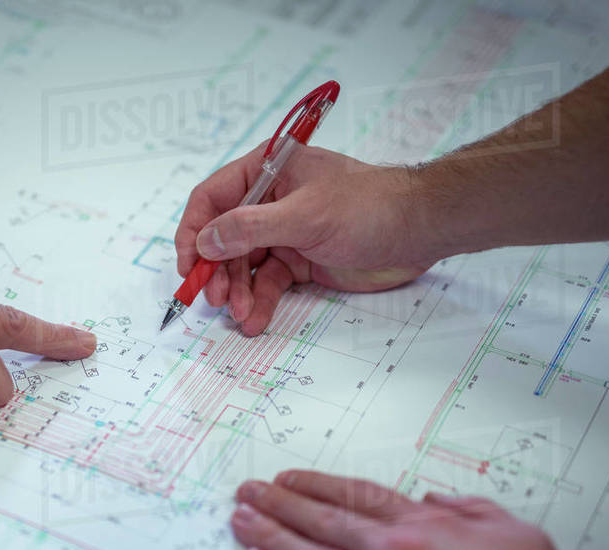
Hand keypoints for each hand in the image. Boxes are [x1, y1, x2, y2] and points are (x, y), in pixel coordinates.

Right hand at [175, 142, 439, 335]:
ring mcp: (283, 233)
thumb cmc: (369, 207)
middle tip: (215, 299)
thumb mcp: (306, 216)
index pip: (212, 198)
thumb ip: (252, 228)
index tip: (188, 266)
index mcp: (267, 171)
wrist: (419, 231)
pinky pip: (267, 284)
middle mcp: (269, 200)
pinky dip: (259, 302)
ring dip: (238, 292)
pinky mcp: (298, 261)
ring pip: (243, 266)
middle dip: (218, 271)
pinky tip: (255, 319)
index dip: (194, 232)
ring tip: (241, 314)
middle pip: (223, 238)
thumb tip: (206, 241)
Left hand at [231, 471, 568, 549]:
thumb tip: (438, 498)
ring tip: (240, 521)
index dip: (317, 487)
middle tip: (248, 493)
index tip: (290, 480)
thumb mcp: (517, 535)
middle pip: (320, 520)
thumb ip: (472, 511)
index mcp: (424, 527)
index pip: (357, 497)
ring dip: (266, 535)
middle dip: (279, 504)